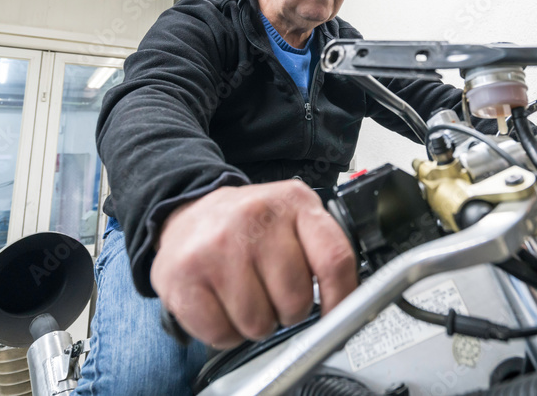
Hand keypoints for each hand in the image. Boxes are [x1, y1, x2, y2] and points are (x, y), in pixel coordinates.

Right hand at [150, 180, 357, 347]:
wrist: (187, 212)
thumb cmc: (247, 224)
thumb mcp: (294, 216)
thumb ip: (323, 250)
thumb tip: (351, 302)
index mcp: (294, 202)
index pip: (334, 259)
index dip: (342, 298)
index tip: (338, 316)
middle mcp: (256, 218)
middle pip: (295, 300)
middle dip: (288, 310)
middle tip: (273, 293)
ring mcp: (218, 246)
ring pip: (258, 323)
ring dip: (256, 322)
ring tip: (245, 295)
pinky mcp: (185, 274)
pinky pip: (221, 333)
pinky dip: (225, 331)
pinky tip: (221, 304)